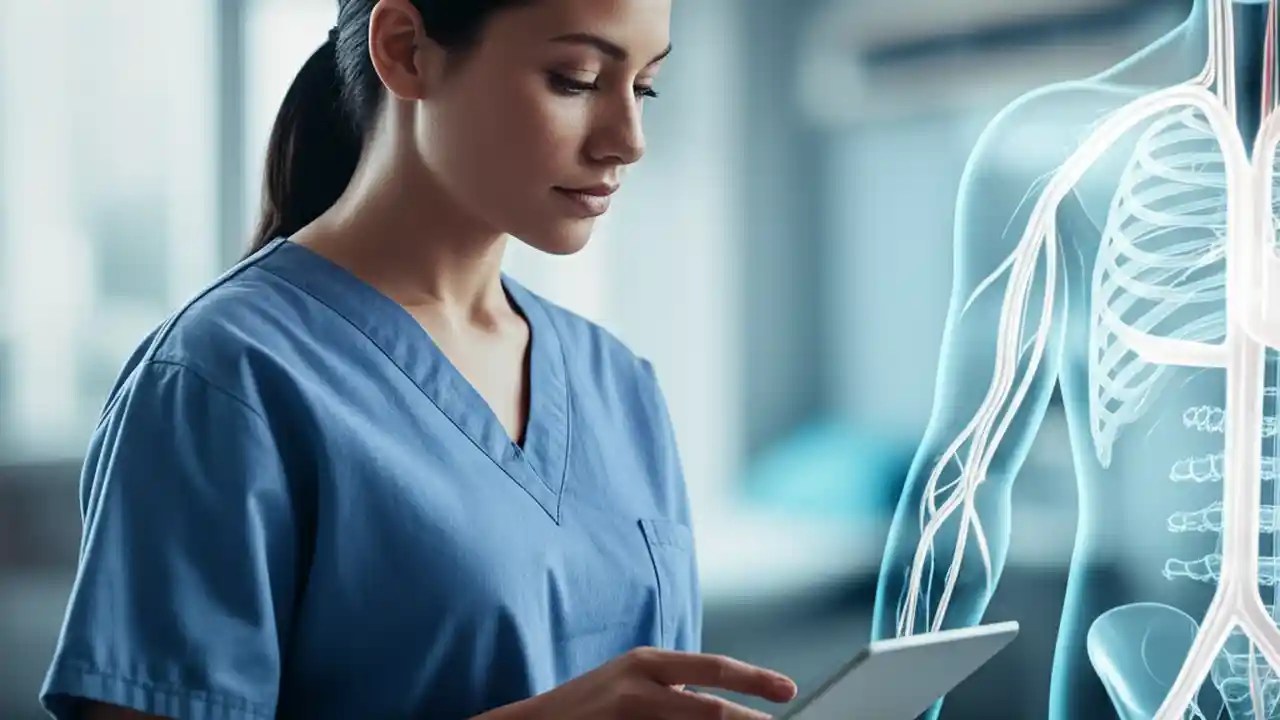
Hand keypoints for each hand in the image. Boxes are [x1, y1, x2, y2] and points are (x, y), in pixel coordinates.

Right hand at [505, 645, 798, 718]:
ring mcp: (630, 718)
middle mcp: (640, 688)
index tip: (789, 691)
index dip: (757, 679)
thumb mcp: (632, 680)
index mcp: (648, 663)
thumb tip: (727, 705)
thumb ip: (675, 688)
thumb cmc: (590, 706)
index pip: (715, 667)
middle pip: (712, 711)